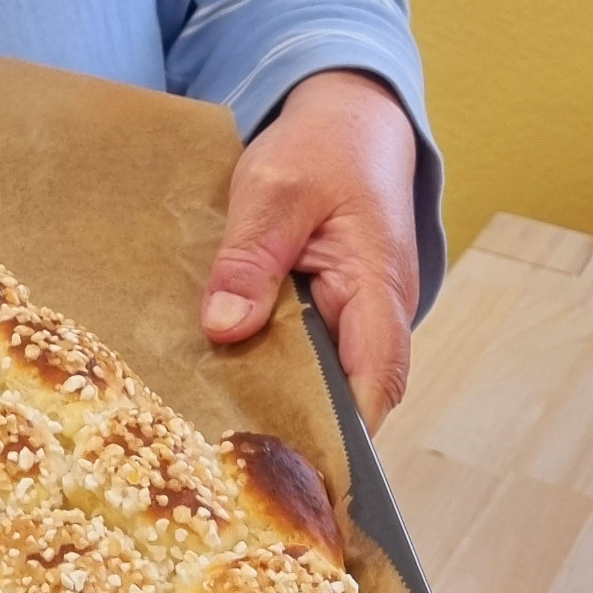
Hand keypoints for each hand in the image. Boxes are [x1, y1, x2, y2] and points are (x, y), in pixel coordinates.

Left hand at [200, 70, 419, 433]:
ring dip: (278, 399)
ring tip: (214, 436)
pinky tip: (221, 379)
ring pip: (322, 379)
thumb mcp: (274, 190)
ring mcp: (357, 318)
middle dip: (297, 431)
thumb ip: (250, 259)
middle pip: (347, 397)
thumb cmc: (322, 148)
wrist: (349, 119)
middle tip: (227, 466)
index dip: (342, 437)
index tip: (294, 472)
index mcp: (378, 287)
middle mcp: (378, 316)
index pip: (375, 384)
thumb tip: (225, 329)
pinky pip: (305, 355)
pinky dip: (270, 366)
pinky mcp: (332, 313)